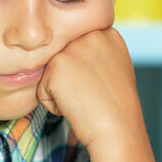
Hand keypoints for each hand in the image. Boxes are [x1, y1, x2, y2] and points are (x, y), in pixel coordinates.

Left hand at [35, 27, 143, 149]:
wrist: (118, 128)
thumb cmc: (117, 108)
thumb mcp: (114, 68)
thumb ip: (95, 53)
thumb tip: (71, 57)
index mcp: (106, 32)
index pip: (77, 51)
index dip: (86, 74)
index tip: (102, 86)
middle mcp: (90, 34)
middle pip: (62, 60)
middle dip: (73, 81)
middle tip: (94, 93)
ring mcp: (73, 47)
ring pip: (51, 74)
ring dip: (63, 92)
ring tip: (86, 99)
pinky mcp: (56, 64)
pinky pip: (42, 89)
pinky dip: (55, 105)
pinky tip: (77, 105)